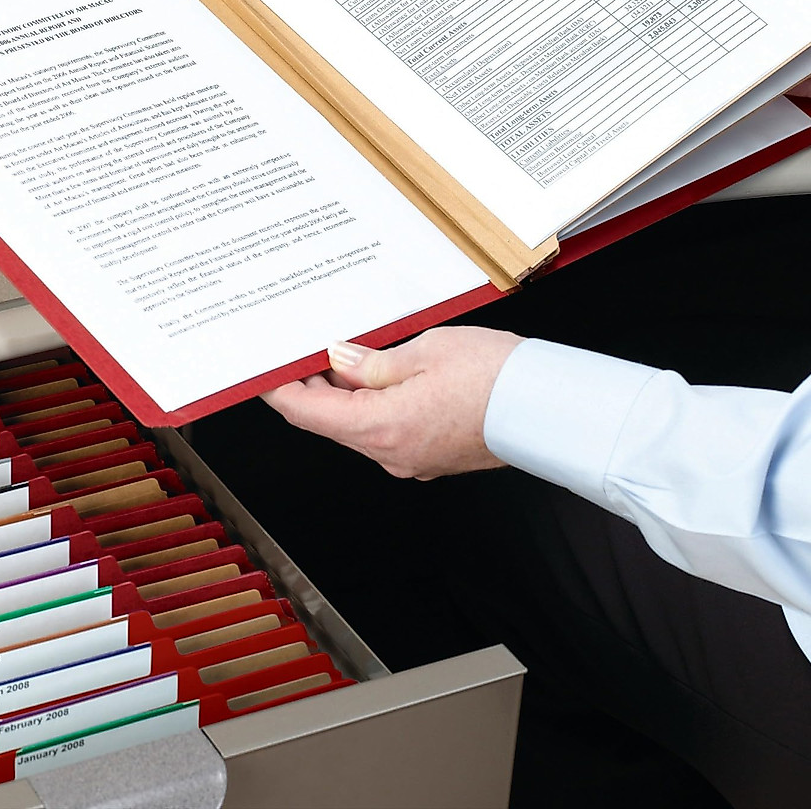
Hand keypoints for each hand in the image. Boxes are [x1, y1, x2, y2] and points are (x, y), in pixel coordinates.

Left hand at [263, 326, 523, 478]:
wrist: (547, 407)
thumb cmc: (495, 375)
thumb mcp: (423, 351)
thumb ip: (371, 362)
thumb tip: (339, 362)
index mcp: (381, 427)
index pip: (308, 413)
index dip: (279, 391)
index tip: (263, 373)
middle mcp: (392, 453)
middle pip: (331, 423)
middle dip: (311, 389)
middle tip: (301, 354)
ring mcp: (413, 458)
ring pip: (360, 427)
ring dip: (345, 396)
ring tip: (343, 356)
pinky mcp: (432, 455)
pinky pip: (388, 430)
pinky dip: (374, 405)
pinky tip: (380, 376)